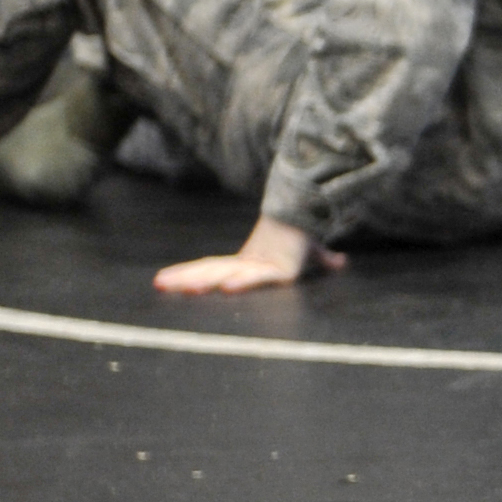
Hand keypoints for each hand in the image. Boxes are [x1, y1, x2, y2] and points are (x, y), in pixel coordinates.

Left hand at [155, 216, 340, 295]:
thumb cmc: (310, 234)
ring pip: (227, 274)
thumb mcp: (312, 254)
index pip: (211, 268)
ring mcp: (263, 266)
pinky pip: (258, 278)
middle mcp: (250, 263)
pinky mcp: (281, 269)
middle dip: (184, 278)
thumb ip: (323, 260)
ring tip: (180, 288)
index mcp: (249, 261)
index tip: (163, 281)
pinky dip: (243, 282)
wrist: (319, 213)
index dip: (188, 273)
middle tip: (159, 284)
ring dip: (201, 280)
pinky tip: (226, 287)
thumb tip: (342, 262)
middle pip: (210, 271)